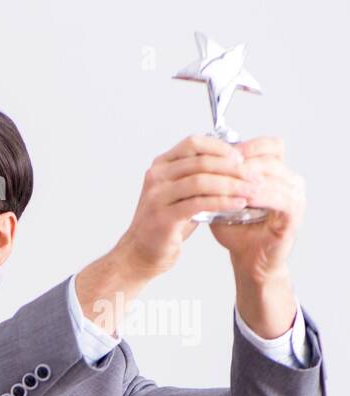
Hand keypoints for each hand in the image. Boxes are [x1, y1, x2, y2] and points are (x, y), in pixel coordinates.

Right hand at [115, 134, 253, 278]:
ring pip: (202, 181)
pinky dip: (223, 202)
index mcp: (160, 166)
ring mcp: (157, 197)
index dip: (221, 147)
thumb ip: (199, 176)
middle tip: (254, 175)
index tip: (242, 157)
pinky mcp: (163, 217)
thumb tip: (235, 162)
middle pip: (201, 162)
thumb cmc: (165, 223)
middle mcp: (156, 177)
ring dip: (232, 185)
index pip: (194, 143)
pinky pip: (199, 204)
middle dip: (233, 168)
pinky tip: (238, 204)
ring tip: (251, 190)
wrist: (141, 252)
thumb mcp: (180, 193)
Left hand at [209, 136, 303, 285]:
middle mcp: (291, 181)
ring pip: (273, 176)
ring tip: (224, 181)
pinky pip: (279, 199)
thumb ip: (217, 182)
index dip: (245, 146)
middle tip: (218, 166)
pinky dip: (259, 197)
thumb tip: (197, 162)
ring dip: (247, 178)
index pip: (269, 146)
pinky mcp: (294, 215)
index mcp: (277, 173)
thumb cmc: (237, 232)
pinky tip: (242, 199)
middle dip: (242, 161)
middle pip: (269, 158)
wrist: (249, 261)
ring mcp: (296, 196)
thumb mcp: (223, 201)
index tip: (218, 152)